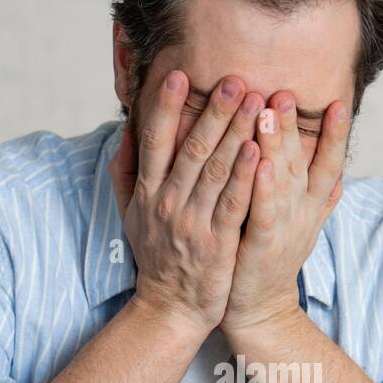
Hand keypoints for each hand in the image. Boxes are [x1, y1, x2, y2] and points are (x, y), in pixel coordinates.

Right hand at [109, 70, 263, 337]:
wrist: (169, 309)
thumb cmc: (155, 256)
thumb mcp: (130, 214)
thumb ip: (125, 173)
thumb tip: (124, 132)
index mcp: (147, 191)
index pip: (154, 139)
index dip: (164, 106)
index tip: (177, 74)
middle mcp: (167, 203)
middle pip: (192, 148)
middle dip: (214, 111)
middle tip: (234, 78)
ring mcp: (192, 223)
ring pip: (216, 171)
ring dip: (236, 133)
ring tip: (255, 102)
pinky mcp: (217, 243)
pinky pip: (232, 204)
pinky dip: (245, 177)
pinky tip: (257, 151)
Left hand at [220, 91, 348, 335]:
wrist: (258, 307)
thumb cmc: (271, 255)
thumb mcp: (299, 218)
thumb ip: (312, 188)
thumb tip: (329, 156)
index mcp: (312, 203)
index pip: (330, 162)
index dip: (337, 134)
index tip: (340, 101)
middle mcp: (303, 212)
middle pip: (302, 161)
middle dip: (296, 125)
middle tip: (287, 90)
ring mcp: (285, 229)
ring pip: (282, 179)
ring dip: (278, 144)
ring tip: (270, 110)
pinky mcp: (263, 246)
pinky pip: (264, 212)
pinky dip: (263, 187)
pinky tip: (258, 163)